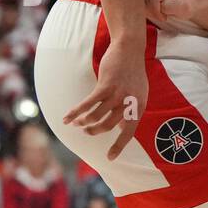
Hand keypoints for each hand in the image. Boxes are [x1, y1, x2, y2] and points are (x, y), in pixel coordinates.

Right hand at [63, 36, 148, 159]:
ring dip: (83, 122)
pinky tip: (67, 117)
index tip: (110, 158)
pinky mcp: (105, 86)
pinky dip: (75, 112)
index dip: (119, 146)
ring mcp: (117, 95)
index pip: (129, 132)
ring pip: (96, 116)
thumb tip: (122, 128)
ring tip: (76, 123)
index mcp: (139, 107)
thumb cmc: (134, 72)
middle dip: (94, 131)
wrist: (130, 49)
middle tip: (86, 132)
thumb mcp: (140, 93)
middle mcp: (129, 103)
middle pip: (108, 126)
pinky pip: (88, 104)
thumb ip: (132, 110)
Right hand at [143, 0, 198, 27]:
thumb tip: (156, 4)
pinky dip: (146, 7)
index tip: (165, 17)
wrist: (189, 1)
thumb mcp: (184, 8)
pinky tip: (156, 6)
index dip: (156, 12)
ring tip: (161, 10)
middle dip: (153, 11)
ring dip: (149, 10)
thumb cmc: (188, 4)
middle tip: (163, 14)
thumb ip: (169, 6)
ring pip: (140, 0)